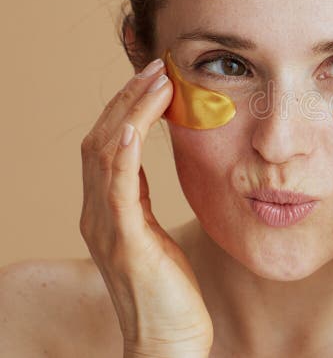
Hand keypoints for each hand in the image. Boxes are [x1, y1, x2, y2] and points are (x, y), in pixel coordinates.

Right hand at [79, 58, 212, 356]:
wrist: (167, 342)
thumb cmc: (169, 291)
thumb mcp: (155, 236)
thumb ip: (144, 203)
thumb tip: (156, 171)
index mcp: (107, 210)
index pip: (107, 145)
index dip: (126, 109)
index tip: (155, 80)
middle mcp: (97, 214)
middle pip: (101, 140)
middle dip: (128, 99)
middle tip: (157, 67)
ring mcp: (106, 227)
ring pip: (106, 154)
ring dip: (130, 112)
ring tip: (157, 80)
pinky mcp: (124, 242)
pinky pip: (117, 187)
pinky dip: (121, 151)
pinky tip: (133, 125)